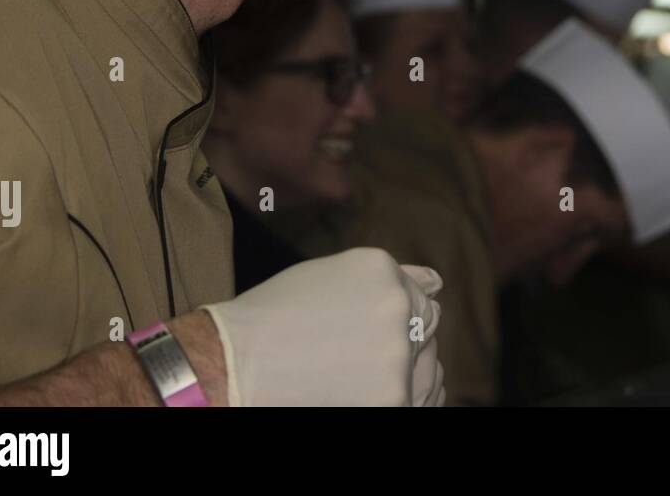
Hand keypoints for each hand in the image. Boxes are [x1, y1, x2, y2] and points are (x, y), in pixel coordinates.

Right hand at [203, 248, 445, 405]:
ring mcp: (398, 354)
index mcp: (382, 269)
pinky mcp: (394, 399)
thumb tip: (438, 282)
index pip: (422, 299)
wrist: (231, 365)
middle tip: (353, 357)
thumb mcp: (330, 277)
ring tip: (354, 376)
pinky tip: (364, 395)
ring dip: (403, 375)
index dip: (395, 322)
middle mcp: (398, 305)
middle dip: (402, 344)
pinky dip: (398, 399)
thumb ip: (389, 278)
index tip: (365, 336)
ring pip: (427, 368)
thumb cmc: (272, 320)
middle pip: (427, 330)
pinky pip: (420, 400)